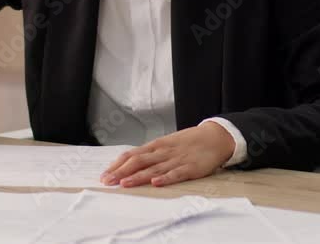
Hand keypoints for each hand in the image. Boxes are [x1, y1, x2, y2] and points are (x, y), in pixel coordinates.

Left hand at [100, 122, 235, 187]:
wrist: (214, 136)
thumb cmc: (188, 142)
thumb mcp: (166, 144)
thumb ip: (150, 154)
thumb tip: (129, 163)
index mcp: (156, 146)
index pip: (132, 154)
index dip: (117, 165)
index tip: (104, 174)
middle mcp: (163, 152)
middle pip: (138, 161)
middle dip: (121, 172)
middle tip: (107, 181)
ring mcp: (176, 160)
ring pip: (154, 169)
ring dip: (138, 177)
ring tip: (124, 183)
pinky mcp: (190, 168)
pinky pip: (176, 174)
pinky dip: (165, 178)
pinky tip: (156, 183)